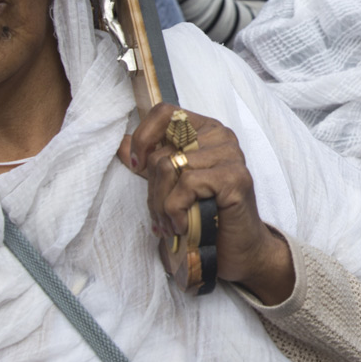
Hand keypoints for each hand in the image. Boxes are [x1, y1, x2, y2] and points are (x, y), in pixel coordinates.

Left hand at [123, 105, 292, 302]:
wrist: (239, 248)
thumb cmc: (206, 216)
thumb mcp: (171, 186)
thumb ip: (151, 163)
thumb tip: (122, 144)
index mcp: (205, 130)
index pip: (164, 112)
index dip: (143, 137)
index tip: (136, 166)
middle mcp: (220, 136)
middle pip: (162, 151)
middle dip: (152, 190)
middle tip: (158, 217)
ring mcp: (231, 155)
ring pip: (171, 168)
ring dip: (162, 205)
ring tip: (169, 224)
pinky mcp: (235, 177)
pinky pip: (187, 183)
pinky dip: (176, 209)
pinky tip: (183, 225)